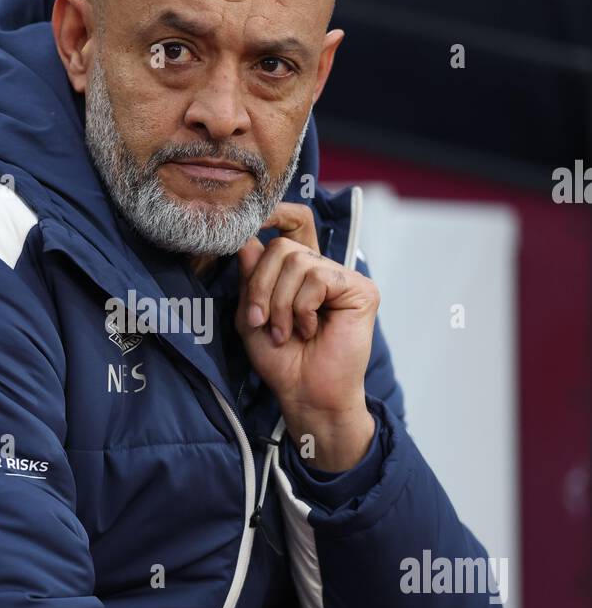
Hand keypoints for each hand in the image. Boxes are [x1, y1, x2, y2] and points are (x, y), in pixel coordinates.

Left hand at [235, 203, 378, 471]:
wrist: (305, 393)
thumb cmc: (281, 360)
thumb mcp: (251, 317)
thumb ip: (249, 280)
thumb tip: (246, 241)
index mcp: (297, 271)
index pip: (290, 225)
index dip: (272, 214)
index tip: (246, 221)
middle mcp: (321, 268)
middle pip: (281, 246)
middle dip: (262, 287)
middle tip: (263, 322)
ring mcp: (342, 277)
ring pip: (297, 261)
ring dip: (281, 304)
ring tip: (286, 332)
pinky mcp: (360, 289)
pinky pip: (318, 277)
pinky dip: (303, 308)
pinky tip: (310, 330)